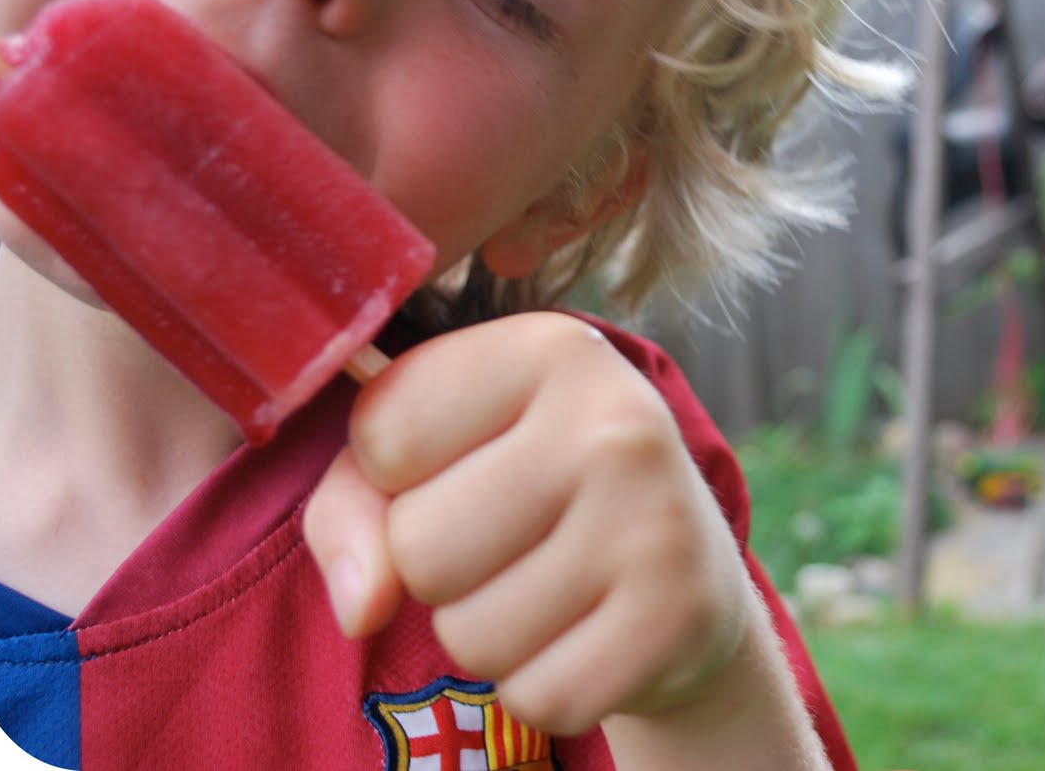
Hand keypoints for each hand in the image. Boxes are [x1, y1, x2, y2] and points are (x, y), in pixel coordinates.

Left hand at [302, 312, 757, 736]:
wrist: (690, 574)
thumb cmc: (536, 495)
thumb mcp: (441, 454)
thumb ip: (353, 499)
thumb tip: (362, 607)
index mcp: (553, 347)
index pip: (383, 433)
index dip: (397, 473)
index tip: (470, 464)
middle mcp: (617, 420)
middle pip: (418, 545)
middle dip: (441, 567)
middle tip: (516, 540)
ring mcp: (657, 520)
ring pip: (469, 634)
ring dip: (490, 632)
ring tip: (553, 587)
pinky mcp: (677, 621)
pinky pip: (537, 696)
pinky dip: (544, 685)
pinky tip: (589, 635)